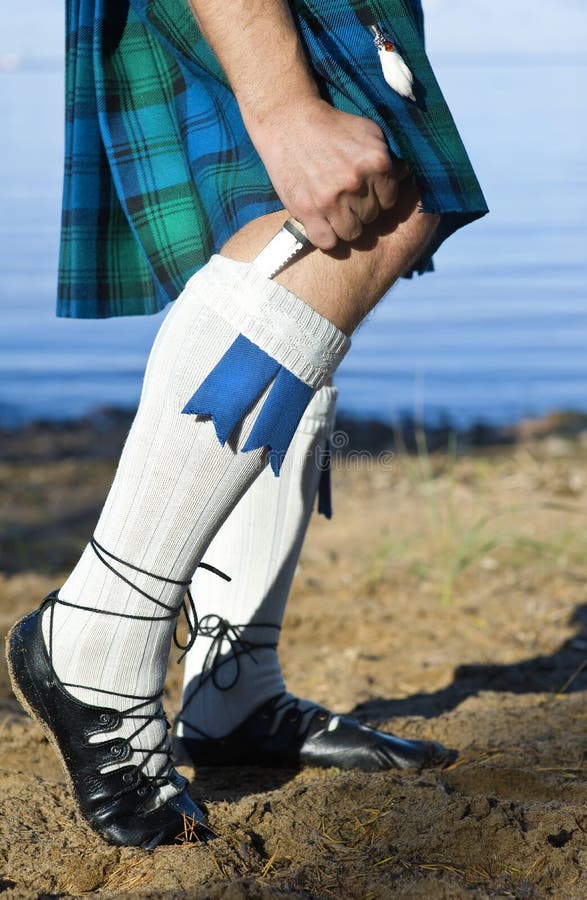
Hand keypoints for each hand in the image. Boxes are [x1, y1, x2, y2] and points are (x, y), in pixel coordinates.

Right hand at [247, 97, 404, 249]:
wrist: (289, 122)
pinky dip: (325, 236)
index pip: (389, 202)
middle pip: (371, 218)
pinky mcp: (307, 211)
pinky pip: (327, 242)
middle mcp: (356, 184)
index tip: (364, 192)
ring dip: (344, 225)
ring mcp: (331, 200)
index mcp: (377, 163)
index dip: (377, 197)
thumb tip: (405, 177)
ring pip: (352, 233)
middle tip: (345, 197)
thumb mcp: (368, 132)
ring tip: (334, 211)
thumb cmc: (331, 127)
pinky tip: (321, 223)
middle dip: (360, 209)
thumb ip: (388, 156)